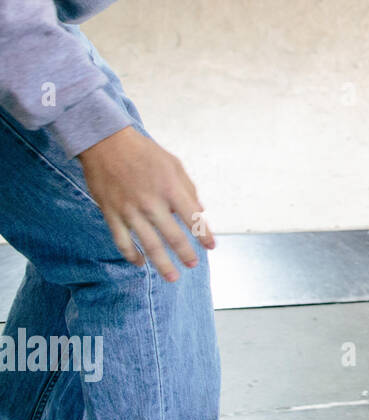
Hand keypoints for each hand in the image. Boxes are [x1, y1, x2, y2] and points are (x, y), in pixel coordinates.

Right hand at [77, 127, 214, 280]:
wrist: (106, 143)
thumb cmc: (144, 152)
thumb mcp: (174, 164)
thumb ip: (188, 189)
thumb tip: (200, 210)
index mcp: (171, 189)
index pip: (193, 218)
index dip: (204, 235)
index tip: (211, 247)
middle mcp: (152, 203)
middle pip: (173, 237)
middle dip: (186, 254)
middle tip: (193, 264)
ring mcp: (130, 210)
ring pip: (149, 245)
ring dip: (162, 264)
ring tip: (172, 277)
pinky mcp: (111, 214)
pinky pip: (122, 241)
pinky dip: (131, 255)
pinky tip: (140, 263)